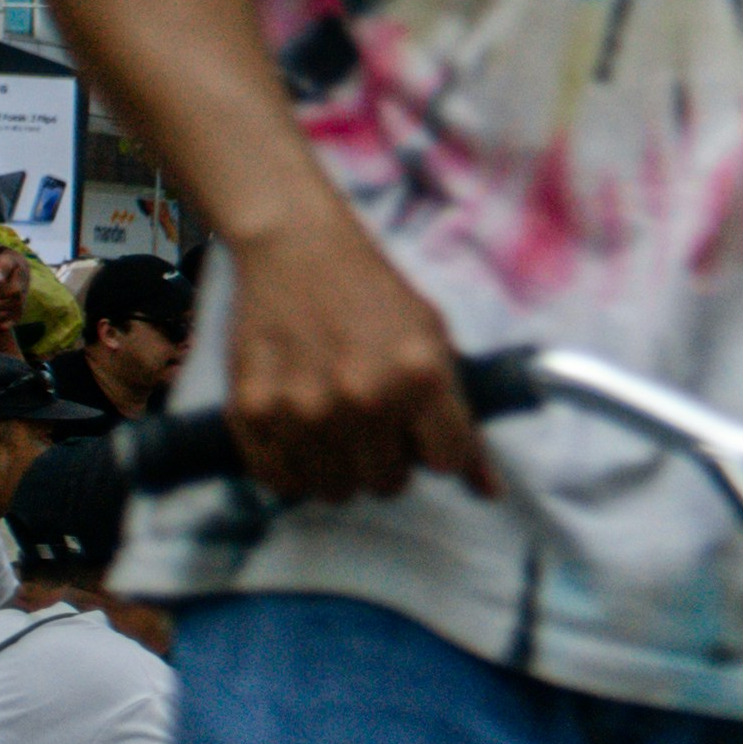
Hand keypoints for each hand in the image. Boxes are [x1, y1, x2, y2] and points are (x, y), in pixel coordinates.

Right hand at [219, 220, 494, 500]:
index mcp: (420, 378)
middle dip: (386, 459)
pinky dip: (291, 467)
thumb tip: (491, 492)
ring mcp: (303, 409)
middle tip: (372, 422)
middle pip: (387, 484)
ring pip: (334, 490)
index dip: (437, 448)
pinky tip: (299, 431)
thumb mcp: (436, 343)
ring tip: (335, 423)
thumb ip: (462, 418)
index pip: (446, 462)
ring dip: (339, 467)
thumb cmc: (376, 298)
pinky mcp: (252, 411)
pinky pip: (280, 480)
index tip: (422, 429)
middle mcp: (363, 399)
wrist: (297, 251)